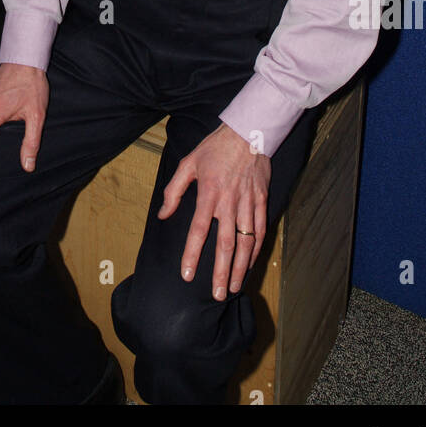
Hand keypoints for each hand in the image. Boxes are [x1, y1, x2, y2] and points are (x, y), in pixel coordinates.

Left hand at [158, 123, 270, 299]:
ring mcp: (248, 203)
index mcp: (209, 193)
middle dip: (221, 272)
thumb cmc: (215, 148)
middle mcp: (230, 202)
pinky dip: (255, 250)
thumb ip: (174, 190)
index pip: (198, 229)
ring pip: (245, 242)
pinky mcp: (262, 200)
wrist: (249, 131)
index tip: (187, 275)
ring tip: (234, 288)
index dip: (192, 254)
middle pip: (225, 244)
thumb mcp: (189, 163)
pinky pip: (260, 230)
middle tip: (217, 295)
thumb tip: (163, 214)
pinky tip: (249, 265)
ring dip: (239, 268)